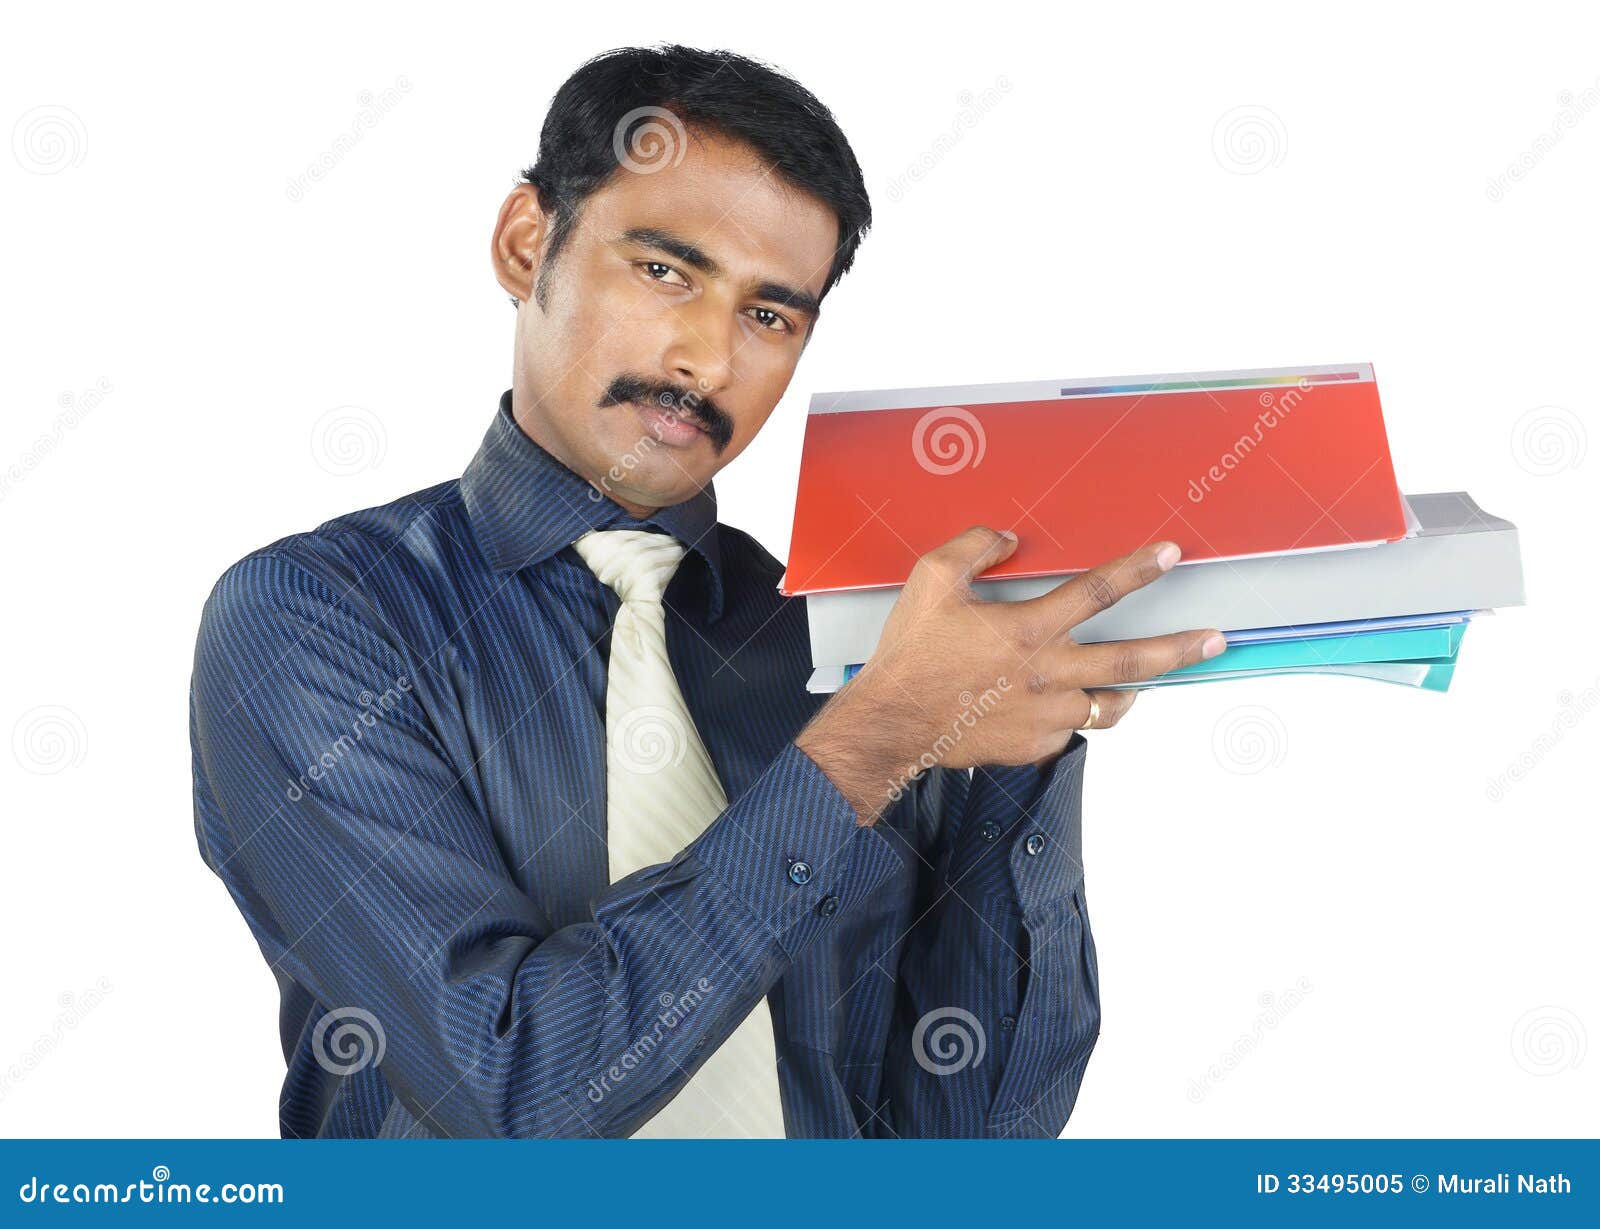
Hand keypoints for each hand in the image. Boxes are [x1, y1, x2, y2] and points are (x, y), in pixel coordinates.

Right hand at [794, 526, 1224, 822]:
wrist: (893, 724)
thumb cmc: (910, 653)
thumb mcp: (931, 580)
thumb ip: (974, 548)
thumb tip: (1008, 538)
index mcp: (1027, 630)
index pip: (1097, 592)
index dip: (1138, 569)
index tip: (1170, 556)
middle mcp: (1047, 674)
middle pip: (1130, 660)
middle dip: (1179, 648)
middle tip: (1214, 640)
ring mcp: (1044, 716)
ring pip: (1108, 705)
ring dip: (1128, 691)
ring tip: (1142, 684)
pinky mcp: (1034, 745)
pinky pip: (1070, 730)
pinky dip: (1073, 716)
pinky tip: (1064, 706)